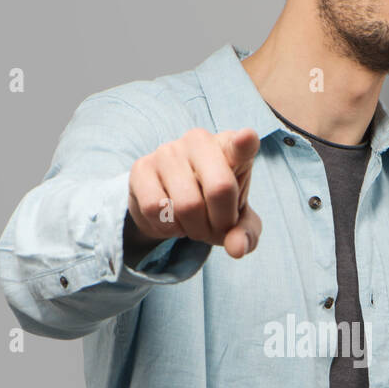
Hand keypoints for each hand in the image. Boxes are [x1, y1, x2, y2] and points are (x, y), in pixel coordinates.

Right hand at [126, 127, 261, 259]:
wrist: (170, 203)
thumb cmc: (211, 205)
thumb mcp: (236, 221)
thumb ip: (245, 234)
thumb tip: (236, 249)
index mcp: (231, 149)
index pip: (242, 144)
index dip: (245, 142)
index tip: (247, 138)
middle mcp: (200, 141)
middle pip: (220, 189)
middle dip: (220, 223)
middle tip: (214, 228)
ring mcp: (168, 151)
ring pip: (187, 204)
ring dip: (192, 228)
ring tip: (191, 222)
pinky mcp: (141, 167)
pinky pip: (155, 208)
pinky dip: (166, 226)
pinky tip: (169, 218)